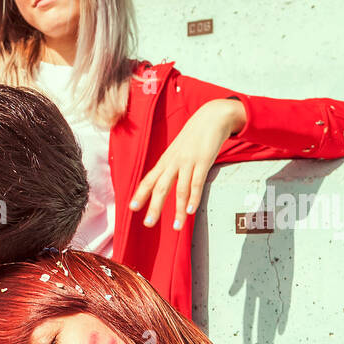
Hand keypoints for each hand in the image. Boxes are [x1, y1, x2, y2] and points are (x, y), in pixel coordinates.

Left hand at [129, 98, 246, 230]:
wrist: (212, 116)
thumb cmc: (194, 136)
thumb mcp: (178, 151)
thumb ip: (172, 167)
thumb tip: (164, 183)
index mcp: (166, 161)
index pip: (149, 179)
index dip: (140, 194)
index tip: (132, 207)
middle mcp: (173, 162)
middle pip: (160, 187)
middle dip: (154, 206)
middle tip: (148, 223)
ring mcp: (188, 162)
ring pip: (180, 190)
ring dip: (177, 210)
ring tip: (176, 226)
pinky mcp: (203, 161)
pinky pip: (196, 183)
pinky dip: (193, 198)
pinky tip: (190, 211)